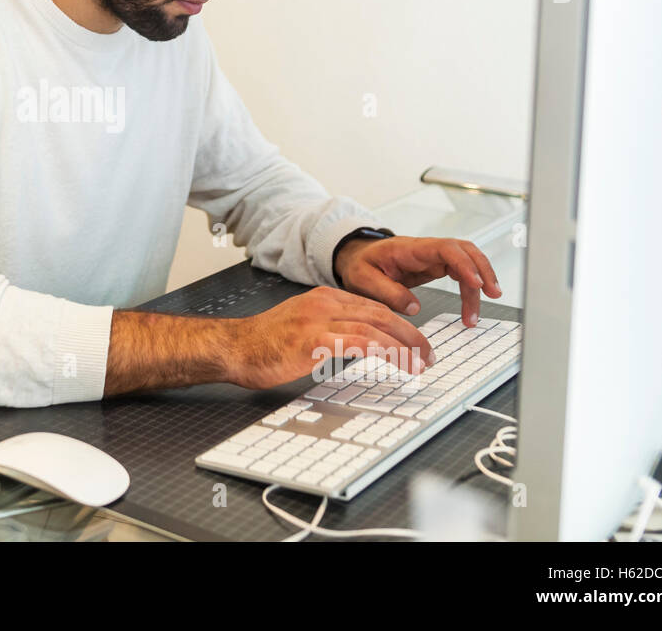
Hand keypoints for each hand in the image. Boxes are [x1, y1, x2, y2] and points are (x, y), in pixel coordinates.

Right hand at [223, 287, 434, 389]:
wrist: (233, 348)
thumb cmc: (262, 345)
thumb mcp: (302, 329)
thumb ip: (329, 331)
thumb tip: (358, 347)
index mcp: (322, 298)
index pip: (371, 306)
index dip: (399, 323)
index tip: (415, 341)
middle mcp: (323, 303)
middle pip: (380, 313)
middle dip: (410, 334)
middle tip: (428, 353)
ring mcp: (318, 320)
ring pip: (375, 326)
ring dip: (405, 345)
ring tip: (422, 361)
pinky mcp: (313, 340)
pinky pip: (359, 342)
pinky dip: (386, 351)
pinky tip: (400, 362)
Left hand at [334, 235, 502, 326]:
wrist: (357, 258)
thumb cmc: (361, 264)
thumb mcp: (363, 279)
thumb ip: (387, 292)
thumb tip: (413, 307)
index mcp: (410, 249)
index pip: (446, 249)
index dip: (464, 263)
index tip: (475, 282)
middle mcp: (427, 250)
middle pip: (465, 251)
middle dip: (483, 270)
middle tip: (493, 294)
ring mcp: (434, 258)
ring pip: (467, 263)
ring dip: (479, 284)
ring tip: (477, 315)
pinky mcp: (436, 267)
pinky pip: (461, 274)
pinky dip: (469, 291)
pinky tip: (470, 309)